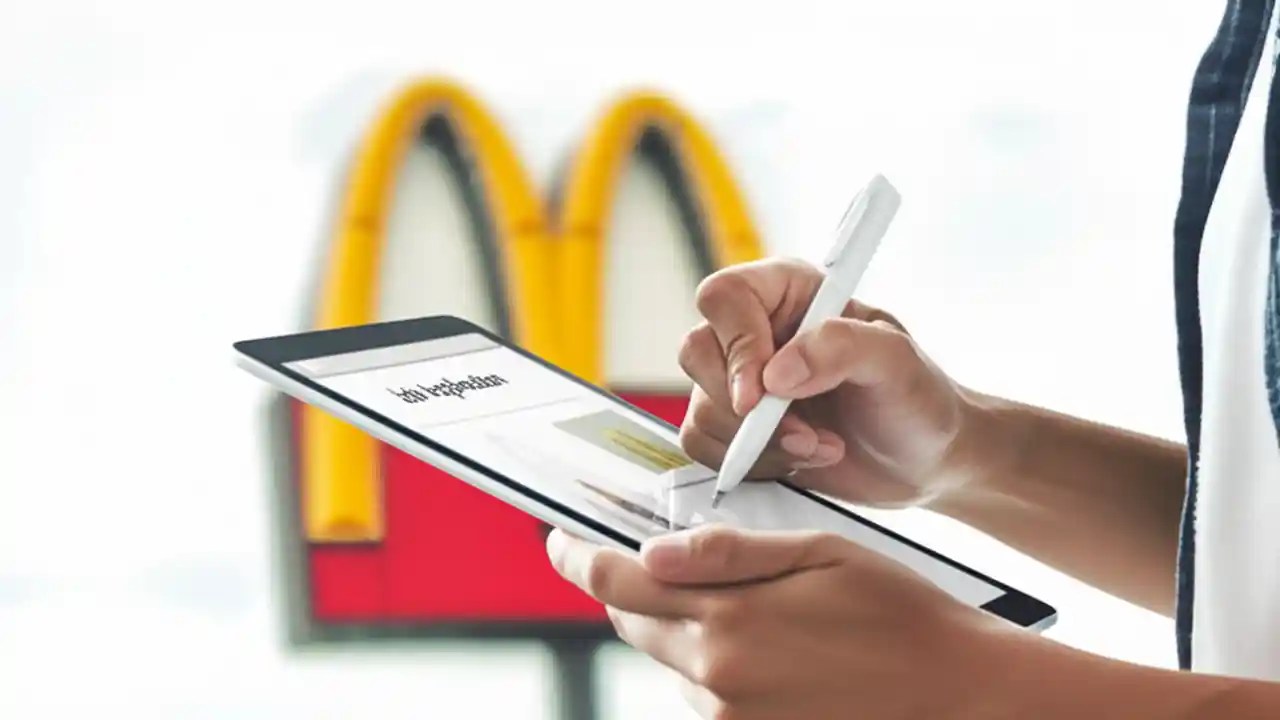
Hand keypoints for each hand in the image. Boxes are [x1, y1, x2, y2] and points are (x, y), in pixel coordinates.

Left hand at [547, 525, 1025, 719]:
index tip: (559, 541)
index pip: (619, 584)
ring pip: (674, 663)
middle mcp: (717, 677)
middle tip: (657, 563)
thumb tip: (654, 551)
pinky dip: (719, 668)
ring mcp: (733, 718)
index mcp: (729, 619)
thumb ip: (729, 553)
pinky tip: (777, 652)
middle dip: (632, 590)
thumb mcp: (818, 554)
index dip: (579, 558)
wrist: (960, 695)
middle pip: (636, 625)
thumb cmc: (899, 615)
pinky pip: (709, 698)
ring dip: (686, 632)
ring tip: (758, 612)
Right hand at [679, 258, 987, 506]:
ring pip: (701, 406)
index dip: (737, 345)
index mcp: (791, 293)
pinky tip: (799, 461)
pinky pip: (704, 445)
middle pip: (698, 352)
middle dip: (745, 408)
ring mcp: (743, 381)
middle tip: (803, 431)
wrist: (924, 460)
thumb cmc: (918, 400)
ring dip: (758, 443)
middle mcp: (758, 331)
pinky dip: (751, 464)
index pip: (727, 297)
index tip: (763, 393)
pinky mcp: (736, 429)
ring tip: (820, 446)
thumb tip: (776, 373)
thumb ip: (841, 348)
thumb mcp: (897, 363)